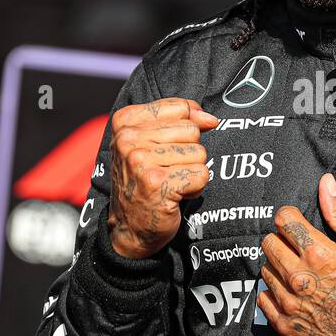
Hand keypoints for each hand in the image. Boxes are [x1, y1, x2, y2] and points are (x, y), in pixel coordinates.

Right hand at [107, 97, 217, 258]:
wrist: (130, 227)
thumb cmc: (144, 180)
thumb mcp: (151, 142)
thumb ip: (180, 120)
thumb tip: (211, 119)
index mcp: (125, 122)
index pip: (180, 108)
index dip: (188, 126)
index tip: (172, 146)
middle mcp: (128, 139)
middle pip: (191, 130)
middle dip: (188, 153)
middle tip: (168, 170)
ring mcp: (140, 161)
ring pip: (198, 153)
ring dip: (191, 171)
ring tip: (170, 182)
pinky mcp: (157, 183)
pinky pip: (201, 174)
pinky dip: (195, 188)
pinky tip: (175, 195)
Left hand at [257, 174, 335, 335]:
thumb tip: (325, 182)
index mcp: (319, 254)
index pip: (283, 220)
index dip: (291, 216)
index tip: (298, 222)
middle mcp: (299, 278)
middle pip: (268, 242)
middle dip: (282, 240)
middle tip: (301, 247)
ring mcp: (289, 304)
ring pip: (265, 269)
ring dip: (279, 266)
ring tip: (302, 272)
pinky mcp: (285, 326)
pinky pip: (263, 298)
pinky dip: (275, 292)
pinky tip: (295, 292)